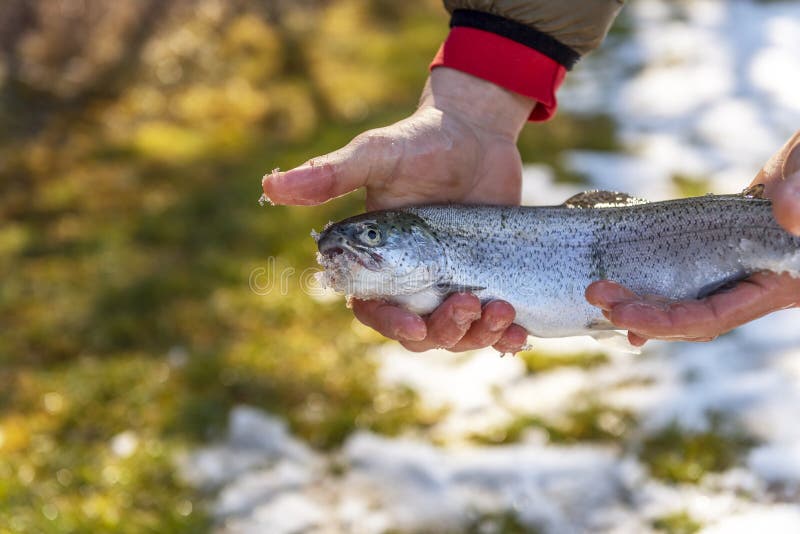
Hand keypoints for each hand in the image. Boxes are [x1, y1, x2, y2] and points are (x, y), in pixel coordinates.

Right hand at [263, 67, 533, 352]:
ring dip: (477, 334)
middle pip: (421, 332)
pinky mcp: (485, 279)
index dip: (390, 324)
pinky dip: (505, 335)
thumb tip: (269, 186)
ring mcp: (450, 283)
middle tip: (469, 303)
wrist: (474, 132)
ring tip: (501, 310)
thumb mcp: (377, 155)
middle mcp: (411, 280)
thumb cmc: (420, 141)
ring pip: (457, 334)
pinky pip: (492, 323)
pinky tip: (519, 334)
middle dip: (444, 330)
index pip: (373, 309)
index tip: (415, 323)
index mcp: (377, 262)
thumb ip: (331, 174)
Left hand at [586, 131, 799, 345]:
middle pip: (690, 319)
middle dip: (641, 314)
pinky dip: (655, 285)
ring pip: (684, 303)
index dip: (664, 320)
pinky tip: (624, 288)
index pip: (711, 318)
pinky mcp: (717, 250)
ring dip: (642, 304)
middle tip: (596, 294)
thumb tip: (787, 213)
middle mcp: (750, 287)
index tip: (622, 314)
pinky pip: (683, 277)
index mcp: (774, 285)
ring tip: (600, 300)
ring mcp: (733, 271)